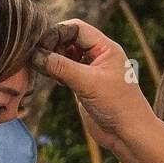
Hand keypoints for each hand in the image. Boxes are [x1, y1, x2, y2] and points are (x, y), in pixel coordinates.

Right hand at [32, 19, 155, 154]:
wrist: (128, 134)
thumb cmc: (117, 106)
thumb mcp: (87, 82)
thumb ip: (61, 66)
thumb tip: (35, 54)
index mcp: (106, 48)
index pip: (76, 28)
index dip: (57, 33)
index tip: (41, 46)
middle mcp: (98, 56)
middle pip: (69, 39)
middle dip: (53, 45)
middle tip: (37, 57)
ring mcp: (91, 70)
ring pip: (66, 55)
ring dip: (52, 58)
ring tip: (41, 67)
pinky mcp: (84, 85)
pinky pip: (65, 70)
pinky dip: (55, 71)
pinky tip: (51, 78)